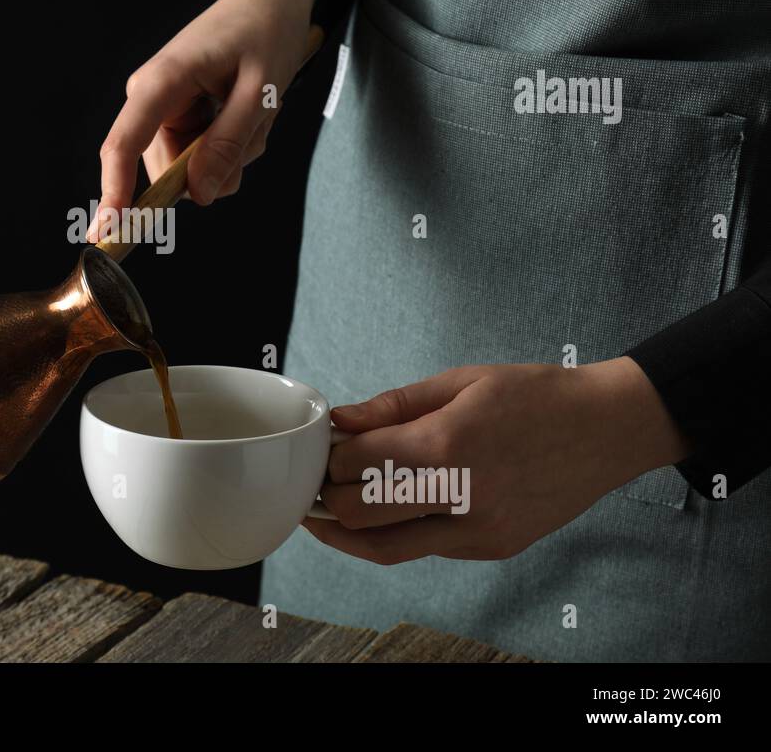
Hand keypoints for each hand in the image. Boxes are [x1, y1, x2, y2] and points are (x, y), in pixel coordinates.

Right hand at [89, 0, 317, 239]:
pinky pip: (199, 153)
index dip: (115, 193)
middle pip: (165, 169)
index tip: (109, 233)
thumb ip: (228, 145)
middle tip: (254, 132)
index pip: (122, 145)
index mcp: (160, 82)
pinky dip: (231, 145)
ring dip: (229, 155)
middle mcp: (150, 96)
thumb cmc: (265, 31)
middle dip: (214, 169)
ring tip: (255, 113)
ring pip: (187, 167)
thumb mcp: (259, 91)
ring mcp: (162, 106)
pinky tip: (247, 114)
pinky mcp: (178, 113)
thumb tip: (198, 194)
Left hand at [304, 358, 689, 563]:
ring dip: (350, 532)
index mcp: (448, 444)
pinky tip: (390, 511)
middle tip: (320, 482)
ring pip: (387, 548)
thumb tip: (342, 420)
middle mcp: (462, 494)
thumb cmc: (535, 395)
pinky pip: (427, 548)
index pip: (358, 464)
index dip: (330, 458)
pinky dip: (399, 533)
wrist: (609, 428)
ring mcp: (480, 530)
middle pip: (360, 514)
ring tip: (329, 514)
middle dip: (329, 498)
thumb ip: (394, 405)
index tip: (323, 449)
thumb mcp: (461, 381)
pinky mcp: (495, 548)